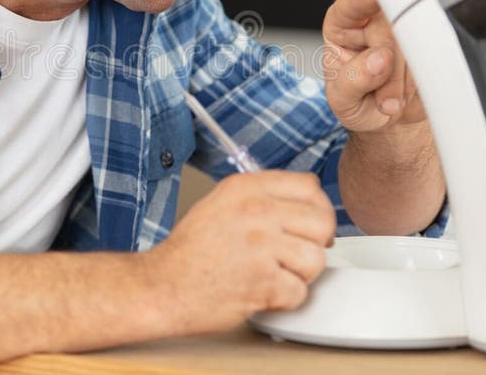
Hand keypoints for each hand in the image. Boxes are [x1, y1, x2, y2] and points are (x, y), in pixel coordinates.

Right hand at [148, 171, 334, 332]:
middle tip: (295, 254)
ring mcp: (260, 246)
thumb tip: (305, 201)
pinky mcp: (262, 281)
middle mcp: (255, 211)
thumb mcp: (221, 204)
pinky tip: (262, 291)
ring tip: (274, 274)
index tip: (308, 224)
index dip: (316, 208)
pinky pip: (299, 292)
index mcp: (246, 188)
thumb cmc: (190, 252)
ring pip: (316, 259)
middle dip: (315, 243)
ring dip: (299, 274)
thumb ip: (261, 197)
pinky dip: (284, 299)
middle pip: (322, 221)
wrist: (162, 286)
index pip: (309, 186)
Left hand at [322, 0, 424, 130]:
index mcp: (344, 26)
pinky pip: (437, 57)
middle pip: (391, 32)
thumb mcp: (342, 100)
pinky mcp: (431, 44)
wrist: (389, 121)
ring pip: (417, 45)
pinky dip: (426, 82)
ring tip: (392, 100)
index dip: (364, 1)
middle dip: (390, 74)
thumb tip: (377, 59)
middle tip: (385, 101)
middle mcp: (374, 22)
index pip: (352, 6)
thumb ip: (352, 81)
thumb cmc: (359, 103)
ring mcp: (405, 31)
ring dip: (407, 82)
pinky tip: (410, 93)